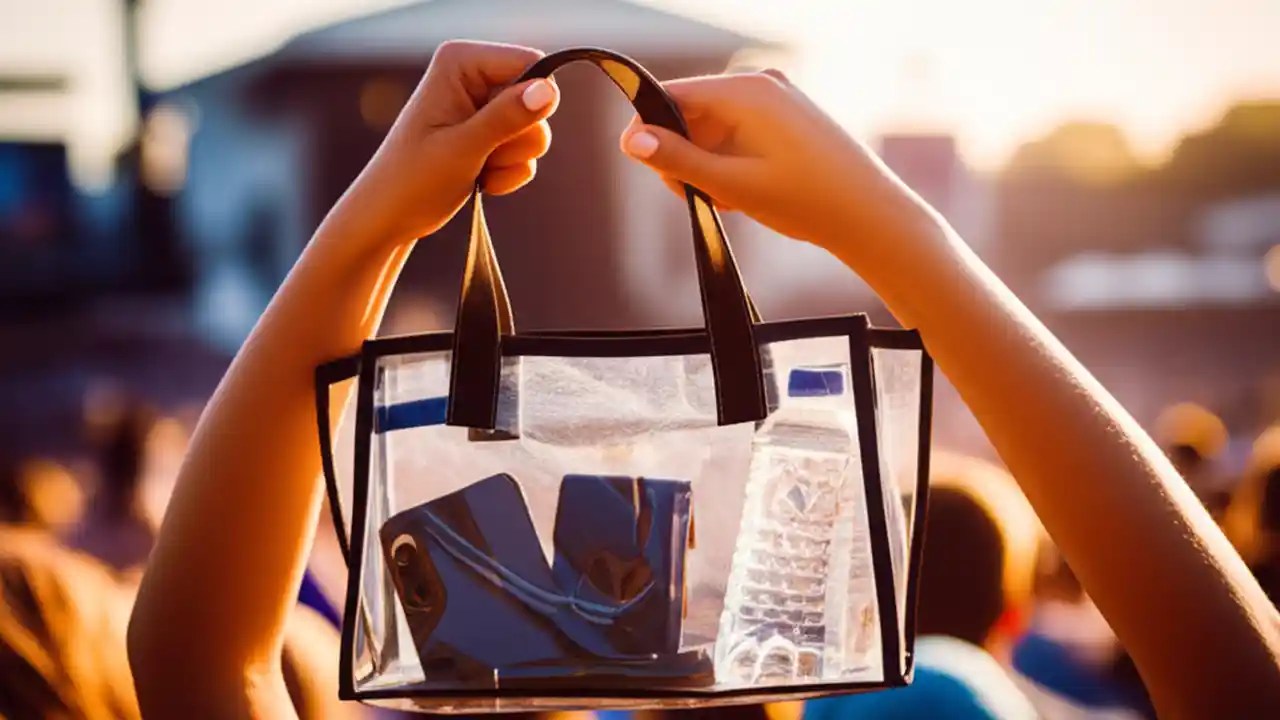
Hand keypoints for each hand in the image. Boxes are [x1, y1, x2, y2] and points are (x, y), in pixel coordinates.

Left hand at [326, 40, 559, 247]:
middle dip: (517, 138)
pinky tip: (479, 178)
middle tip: (479, 154)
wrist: (390, 216)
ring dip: (511, 160)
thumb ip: (507, 117)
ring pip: (536, 130)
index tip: (502, 133)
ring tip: (474, 167)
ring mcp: (484, 106)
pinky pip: (527, 152)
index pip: (530, 63)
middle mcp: (474, 76)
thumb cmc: (413, 179)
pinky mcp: (491, 134)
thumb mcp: (462, 148)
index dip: (532, 101)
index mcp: (461, 62)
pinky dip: (508, 173)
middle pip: (538, 99)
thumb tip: (548, 91)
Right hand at [619, 71, 943, 271]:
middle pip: (690, 112)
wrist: (871, 215)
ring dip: (707, 163)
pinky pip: (738, 131)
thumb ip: (677, 161)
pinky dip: (730, 161)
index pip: (670, 96)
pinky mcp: (787, 116)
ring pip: (713, 126)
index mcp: (745, 91)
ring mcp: (777, 98)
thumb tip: (631, 140)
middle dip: (683, 155)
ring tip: (729, 199)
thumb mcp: (731, 185)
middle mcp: (760, 83)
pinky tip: (744, 192)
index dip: (650, 132)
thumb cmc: (807, 200)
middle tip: (698, 195)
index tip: (650, 171)